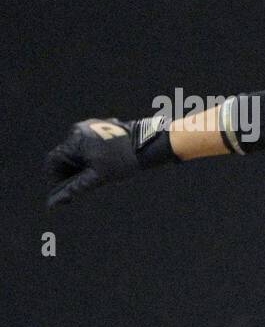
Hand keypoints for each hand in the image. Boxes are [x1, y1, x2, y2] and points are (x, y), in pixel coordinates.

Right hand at [44, 117, 173, 208]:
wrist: (149, 143)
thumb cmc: (123, 162)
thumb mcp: (98, 178)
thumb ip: (76, 188)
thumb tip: (56, 202)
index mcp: (74, 140)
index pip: (53, 161)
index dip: (55, 176)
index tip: (63, 188)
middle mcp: (78, 129)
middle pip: (65, 154)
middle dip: (71, 170)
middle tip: (83, 183)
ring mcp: (90, 124)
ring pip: (78, 148)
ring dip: (82, 162)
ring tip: (97, 173)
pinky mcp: (102, 124)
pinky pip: (90, 141)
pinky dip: (92, 153)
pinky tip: (105, 162)